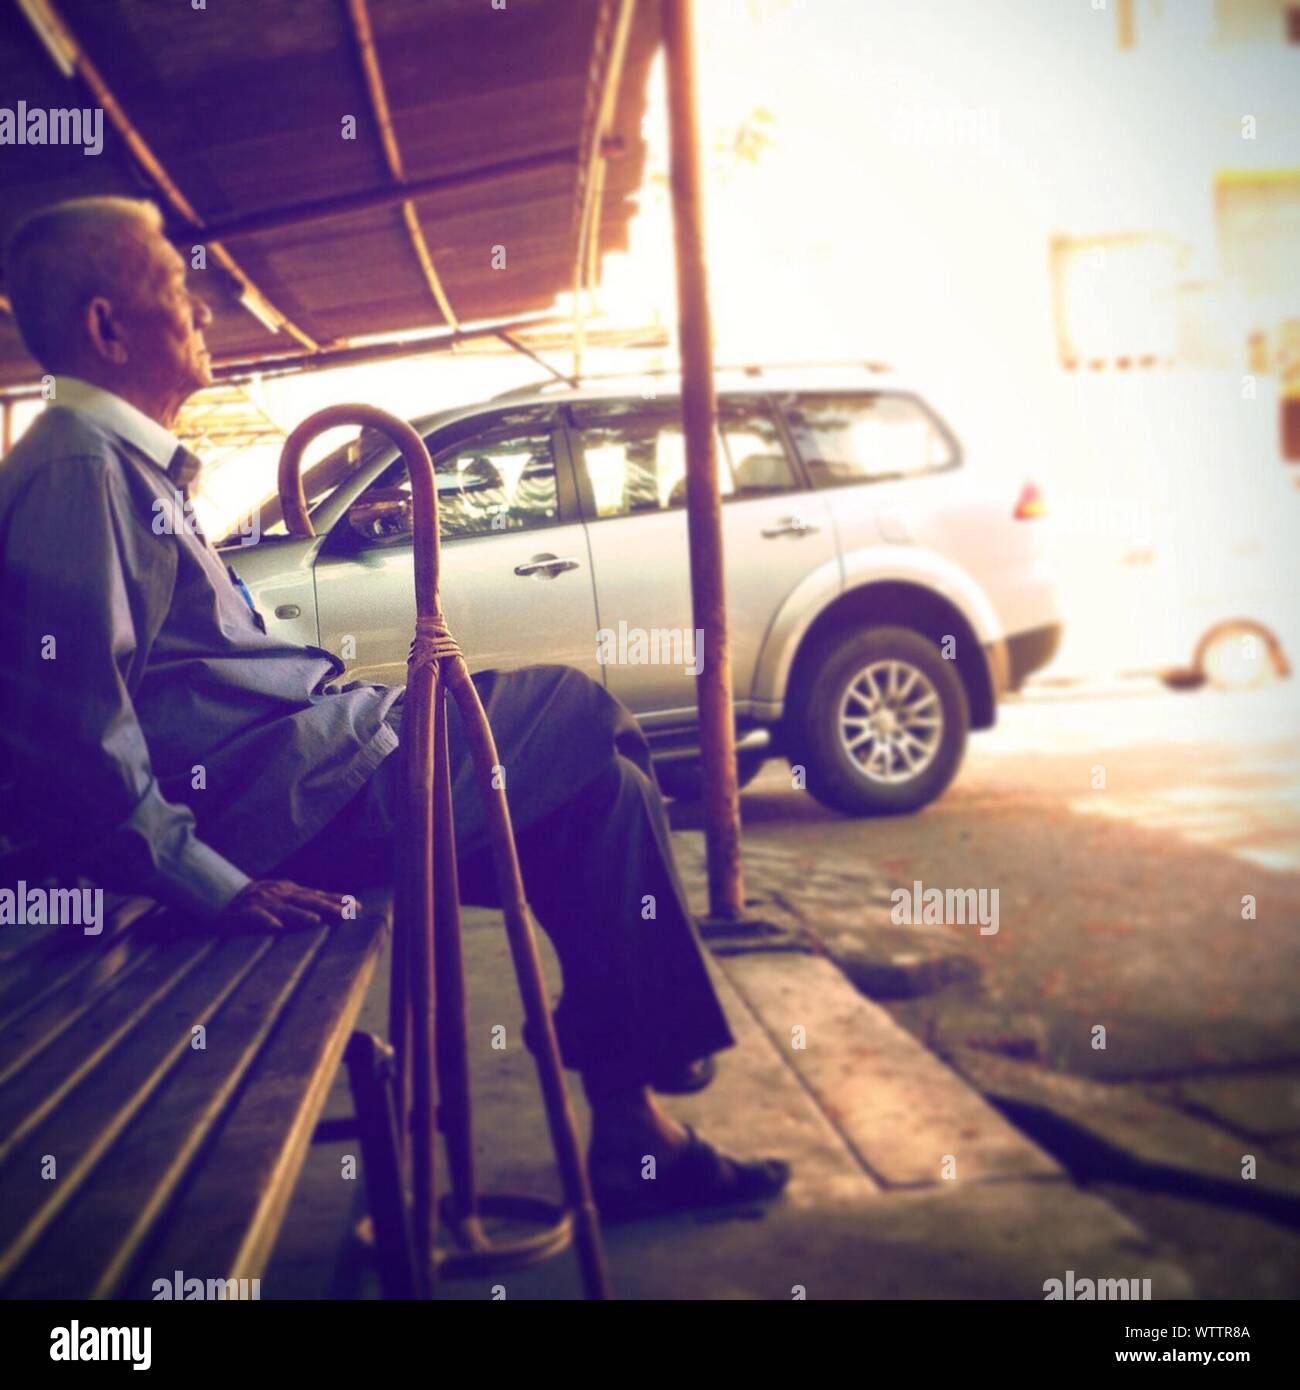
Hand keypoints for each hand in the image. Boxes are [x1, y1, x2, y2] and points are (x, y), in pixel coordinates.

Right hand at [219, 879, 359, 932]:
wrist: (221, 898)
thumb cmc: (257, 903)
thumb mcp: (282, 899)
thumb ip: (302, 905)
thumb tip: (332, 912)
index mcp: (290, 892)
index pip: (318, 895)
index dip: (337, 900)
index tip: (357, 906)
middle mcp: (279, 895)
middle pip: (307, 900)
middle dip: (327, 906)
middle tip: (346, 913)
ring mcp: (262, 902)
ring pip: (284, 908)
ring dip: (299, 914)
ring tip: (315, 920)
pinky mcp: (243, 913)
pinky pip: (255, 917)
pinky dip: (266, 921)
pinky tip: (276, 927)